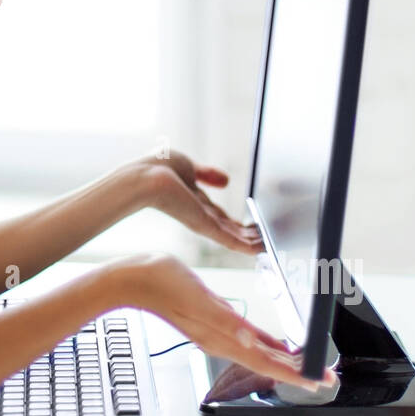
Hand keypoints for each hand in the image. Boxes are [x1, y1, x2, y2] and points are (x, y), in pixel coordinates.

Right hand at [108, 252, 335, 392]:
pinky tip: (271, 341)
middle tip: (323, 376)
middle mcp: (221, 339)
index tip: (320, 380)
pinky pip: (246, 339)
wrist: (131, 280)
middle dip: (296, 370)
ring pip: (258, 352)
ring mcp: (215, 331)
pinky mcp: (210, 320)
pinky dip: (264, 344)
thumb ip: (226, 322)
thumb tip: (252, 341)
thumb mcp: (198, 299)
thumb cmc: (161, 285)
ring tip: (305, 363)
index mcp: (222, 337)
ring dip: (283, 360)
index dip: (296, 373)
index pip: (266, 363)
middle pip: (266, 362)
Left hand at [127, 149, 262, 255]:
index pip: (220, 216)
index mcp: (194, 201)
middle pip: (228, 229)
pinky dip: (246, 246)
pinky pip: (230, 240)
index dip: (237, 223)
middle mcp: (199, 215)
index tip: (252, 226)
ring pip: (232, 237)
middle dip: (247, 235)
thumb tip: (226, 180)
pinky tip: (260, 249)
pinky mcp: (204, 226)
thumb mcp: (188, 166)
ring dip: (250, 242)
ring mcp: (202, 222)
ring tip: (268, 247)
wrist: (146, 176)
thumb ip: (207, 174)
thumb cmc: (158, 168)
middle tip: (266, 239)